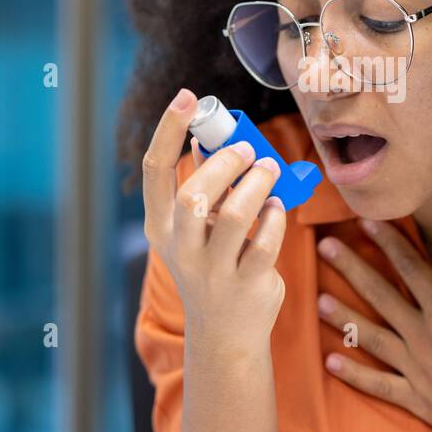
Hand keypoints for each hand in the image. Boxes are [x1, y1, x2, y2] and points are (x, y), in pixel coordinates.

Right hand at [141, 88, 287, 354]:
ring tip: (270, 171)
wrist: (226, 334)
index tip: (188, 97)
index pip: (155, 171)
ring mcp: (212, 271)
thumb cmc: (213, 266)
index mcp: (161, 228)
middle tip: (249, 150)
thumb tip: (217, 139)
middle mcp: (180, 249)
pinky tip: (277, 208)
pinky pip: (266, 241)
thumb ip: (205, 189)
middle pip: (193, 195)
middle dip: (226, 164)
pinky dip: (275, 216)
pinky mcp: (247, 285)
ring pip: (235, 216)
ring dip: (258, 184)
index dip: (168, 129)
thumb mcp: (196, 231)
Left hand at [315, 219, 431, 431]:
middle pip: (381, 295)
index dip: (389, 242)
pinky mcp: (413, 398)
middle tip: (325, 247)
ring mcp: (414, 368)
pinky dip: (354, 374)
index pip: (412, 269)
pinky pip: (378, 384)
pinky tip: (331, 363)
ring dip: (344, 317)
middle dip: (351, 268)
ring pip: (371, 337)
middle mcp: (423, 336)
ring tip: (318, 301)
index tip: (367, 222)